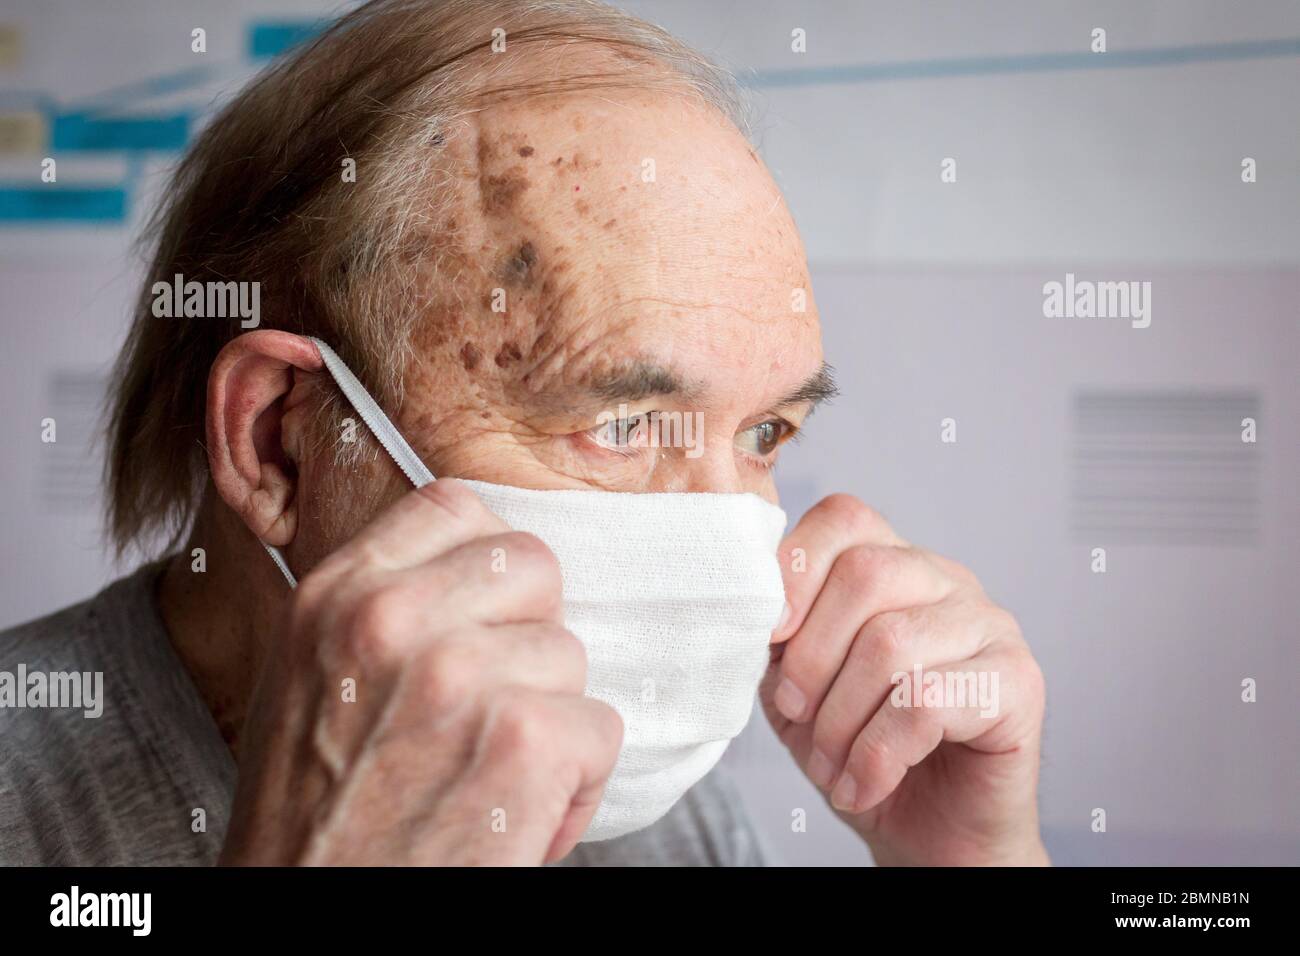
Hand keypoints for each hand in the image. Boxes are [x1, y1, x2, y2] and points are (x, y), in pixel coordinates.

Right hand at [220, 479, 622, 865]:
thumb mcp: (314, 678)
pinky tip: (513, 813)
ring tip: (487, 772)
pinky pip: (600, 727)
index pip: (453, 507)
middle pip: (530, 563)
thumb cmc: (315, 817)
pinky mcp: (525, 739)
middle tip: (490, 701)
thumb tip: (479, 571)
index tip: (480, 613)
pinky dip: (575, 784)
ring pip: (569, 653)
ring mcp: (461, 674)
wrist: (312, 919)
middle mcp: (391, 619)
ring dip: (547, 719)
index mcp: (336, 595)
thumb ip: (384, 608)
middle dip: (527, 633)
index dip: (483, 561)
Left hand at [760, 495, 1047, 865]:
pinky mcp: (1018, 680)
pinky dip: (878, 754)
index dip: (796, 568)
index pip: (844, 517)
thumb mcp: (799, 690)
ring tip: (830, 766)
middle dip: (812, 658)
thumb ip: (779, 640)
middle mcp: (947, 581)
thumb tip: (750, 608)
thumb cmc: (862, 752)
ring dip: (841, 719)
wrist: (932, 837)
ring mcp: (990, 625)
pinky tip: (865, 785)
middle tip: (795, 715)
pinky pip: (928, 700)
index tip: (769, 638)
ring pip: (892, 642)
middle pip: (865, 574)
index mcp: (893, 565)